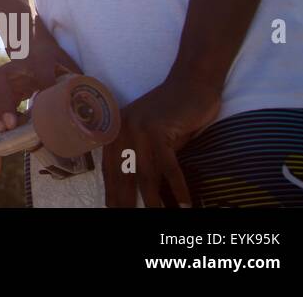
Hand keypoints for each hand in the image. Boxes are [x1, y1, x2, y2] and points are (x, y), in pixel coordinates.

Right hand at [0, 19, 82, 131]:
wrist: (33, 44)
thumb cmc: (54, 60)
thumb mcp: (68, 67)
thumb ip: (75, 82)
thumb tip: (88, 108)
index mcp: (39, 59)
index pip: (41, 70)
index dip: (43, 85)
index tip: (46, 102)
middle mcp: (17, 66)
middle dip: (2, 102)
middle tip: (10, 124)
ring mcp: (5, 76)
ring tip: (2, 127)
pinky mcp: (0, 86)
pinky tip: (3, 126)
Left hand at [101, 74, 220, 206]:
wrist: (192, 82)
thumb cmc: (175, 113)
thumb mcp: (153, 137)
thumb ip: (144, 157)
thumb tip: (143, 191)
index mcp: (116, 131)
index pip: (110, 169)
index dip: (111, 192)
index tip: (112, 210)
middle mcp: (122, 129)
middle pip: (123, 174)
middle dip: (126, 201)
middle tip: (128, 220)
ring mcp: (138, 128)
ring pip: (144, 174)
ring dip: (152, 201)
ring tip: (157, 217)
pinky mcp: (158, 129)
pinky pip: (168, 166)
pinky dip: (178, 187)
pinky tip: (185, 204)